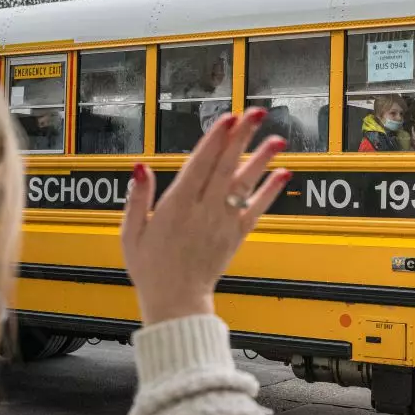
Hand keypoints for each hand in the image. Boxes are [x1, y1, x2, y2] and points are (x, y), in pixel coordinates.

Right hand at [121, 108, 289, 325]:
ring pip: (244, 185)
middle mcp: (203, 212)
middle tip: (256, 113)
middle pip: (225, 166)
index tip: (228, 118)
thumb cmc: (151, 269)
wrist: (176, 301)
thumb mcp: (131, 232)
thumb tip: (140, 168)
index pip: (199, 164)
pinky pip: (256, 209)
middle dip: (242, 138)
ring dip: (261, 160)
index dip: (215, 139)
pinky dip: (270, 191)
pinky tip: (283, 173)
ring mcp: (222, 223)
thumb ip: (137, 197)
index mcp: (176, 207)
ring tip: (277, 138)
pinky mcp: (236, 236)